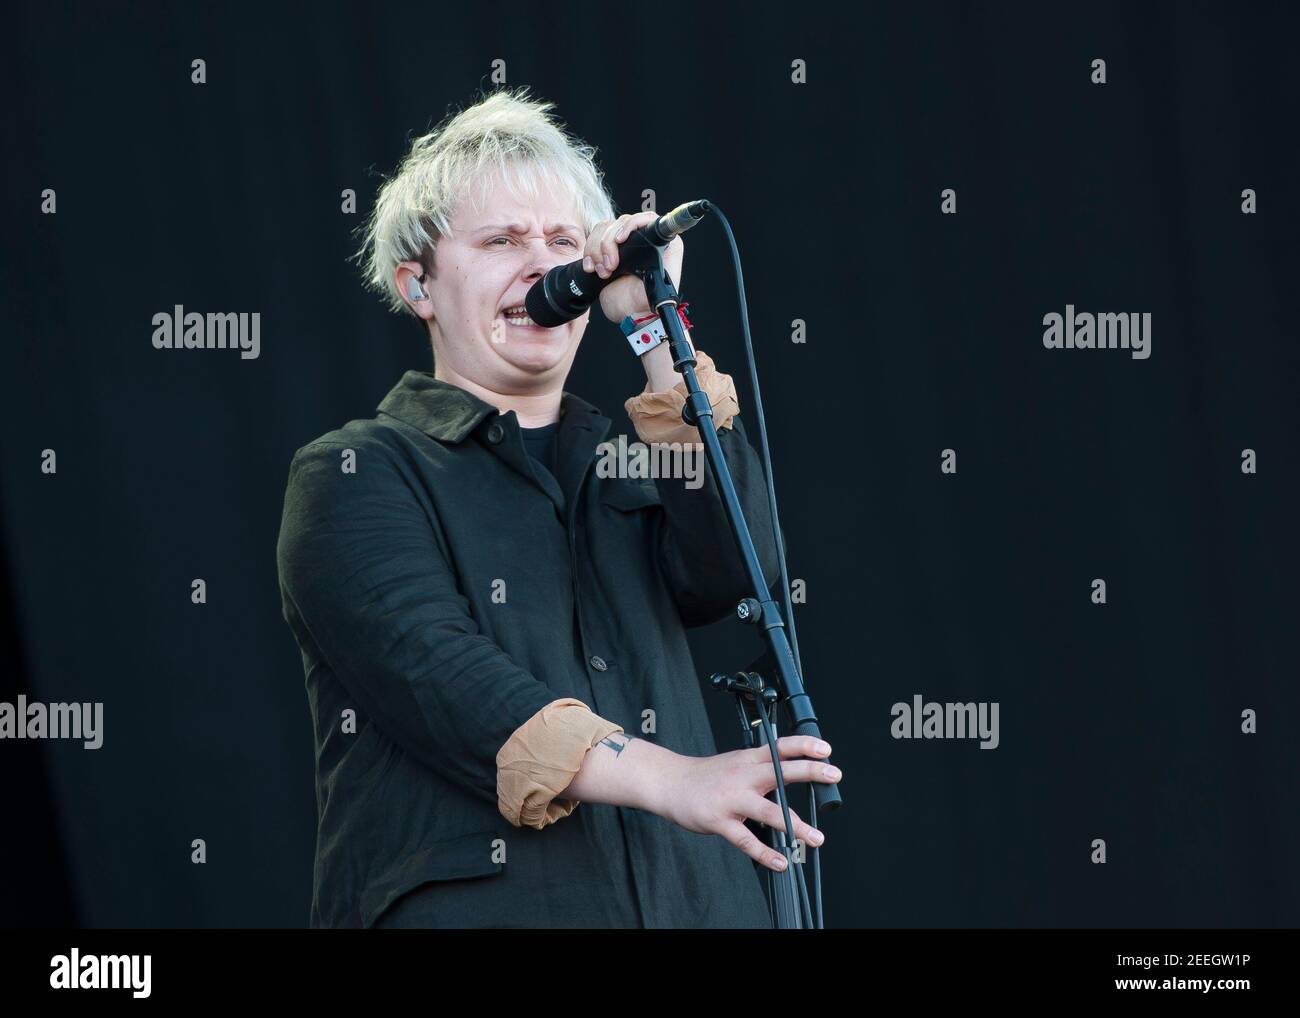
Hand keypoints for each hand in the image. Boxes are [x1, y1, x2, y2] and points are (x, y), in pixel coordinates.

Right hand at [584, 211, 684, 323]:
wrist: (627, 316)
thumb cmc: (644, 305)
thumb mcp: (656, 290)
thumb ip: (658, 273)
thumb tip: (656, 259)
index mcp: (663, 245)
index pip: (647, 219)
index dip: (631, 225)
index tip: (620, 239)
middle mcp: (645, 240)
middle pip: (622, 222)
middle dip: (610, 244)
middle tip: (610, 267)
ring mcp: (626, 244)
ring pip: (605, 229)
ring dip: (598, 250)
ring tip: (604, 272)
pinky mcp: (610, 249)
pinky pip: (595, 238)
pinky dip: (590, 252)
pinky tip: (593, 268)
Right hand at [649, 736, 837, 871]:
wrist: (669, 782)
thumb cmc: (706, 776)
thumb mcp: (736, 762)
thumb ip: (761, 767)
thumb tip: (792, 774)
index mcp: (748, 759)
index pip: (780, 747)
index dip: (804, 745)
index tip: (826, 749)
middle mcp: (743, 776)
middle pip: (780, 770)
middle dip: (810, 771)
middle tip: (834, 775)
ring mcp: (732, 799)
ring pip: (769, 811)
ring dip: (796, 825)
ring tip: (816, 838)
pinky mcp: (720, 822)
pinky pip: (747, 840)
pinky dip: (765, 853)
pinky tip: (780, 862)